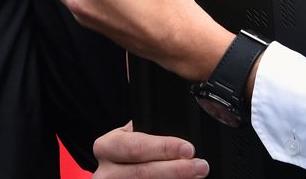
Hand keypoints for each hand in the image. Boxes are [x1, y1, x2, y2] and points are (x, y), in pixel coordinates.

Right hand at [94, 122, 208, 178]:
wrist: (117, 174)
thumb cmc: (126, 152)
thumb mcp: (129, 137)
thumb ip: (146, 134)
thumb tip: (177, 132)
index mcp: (106, 147)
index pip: (136, 147)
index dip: (164, 148)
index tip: (188, 148)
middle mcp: (106, 172)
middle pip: (143, 173)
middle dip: (176, 169)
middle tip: (200, 166)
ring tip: (197, 176)